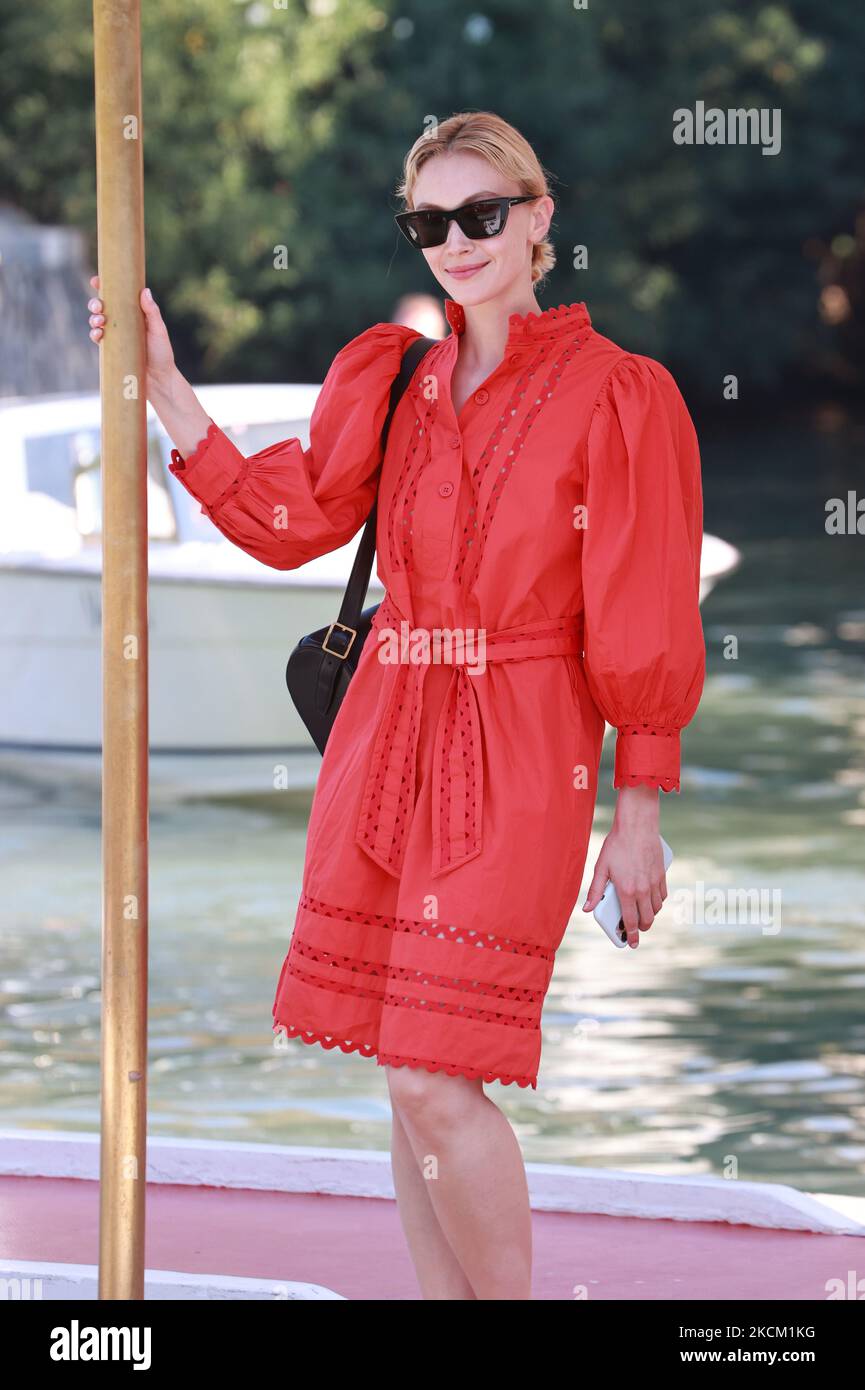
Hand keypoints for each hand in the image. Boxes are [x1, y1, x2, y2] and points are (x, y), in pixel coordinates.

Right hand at [86, 275, 177, 396]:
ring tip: (99, 321)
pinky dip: (95, 334)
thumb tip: (144, 291)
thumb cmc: (162, 354)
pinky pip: (98, 339)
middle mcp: (123, 323)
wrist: (159, 381)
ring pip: (97, 322)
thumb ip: (152, 312)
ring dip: (93, 318)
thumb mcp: (159, 331)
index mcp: (134, 314)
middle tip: (98, 306)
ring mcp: (116, 336)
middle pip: (103, 307)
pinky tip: (98, 334)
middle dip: (95, 303)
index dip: (104, 287)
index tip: (96, 280)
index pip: (117, 296)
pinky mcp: (111, 350)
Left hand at [581, 785, 666, 947]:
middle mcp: (643, 889)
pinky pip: (663, 896)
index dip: (631, 936)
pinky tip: (651, 900)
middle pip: (647, 919)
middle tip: (635, 929)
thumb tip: (587, 909)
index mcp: (626, 890)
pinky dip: (658, 902)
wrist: (637, 825)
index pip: (631, 921)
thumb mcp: (601, 868)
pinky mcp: (662, 875)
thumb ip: (595, 890)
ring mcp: (654, 882)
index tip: (632, 944)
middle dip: (642, 928)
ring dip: (650, 915)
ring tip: (642, 914)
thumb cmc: (617, 845)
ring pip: (656, 909)